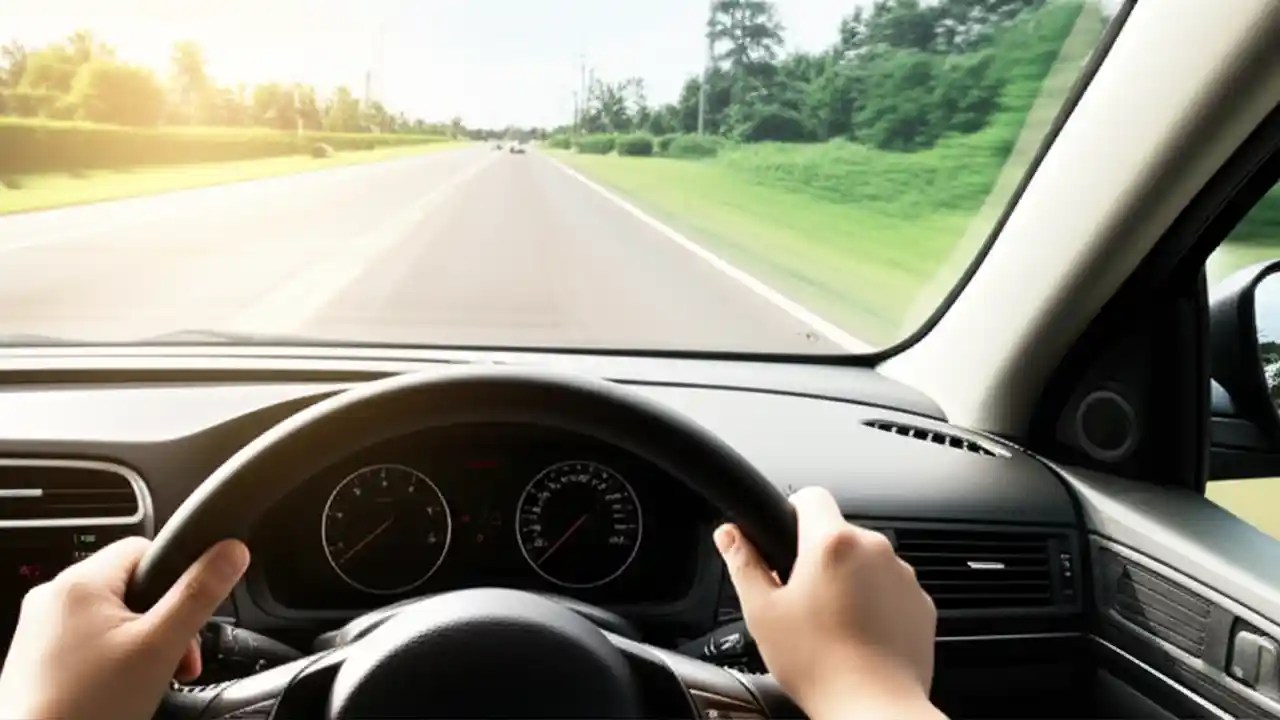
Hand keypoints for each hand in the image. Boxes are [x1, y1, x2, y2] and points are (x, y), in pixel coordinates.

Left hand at [0, 537, 249, 719]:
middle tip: (174, 659)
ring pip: (110, 615)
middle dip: (161, 621)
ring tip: (148, 677)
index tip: (184, 616)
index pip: (144, 548)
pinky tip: (119, 686)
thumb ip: (198, 595)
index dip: (175, 578)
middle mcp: (51, 598)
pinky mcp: (36, 656)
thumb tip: (231, 551)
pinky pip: (86, 639)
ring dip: (140, 641)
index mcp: (79, 583)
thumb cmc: (89, 708)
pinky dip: (111, 656)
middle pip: (130, 586)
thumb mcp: (160, 646)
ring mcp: (39, 628)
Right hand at [714, 487, 943, 719]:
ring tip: (830, 623)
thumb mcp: (763, 612)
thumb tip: (729, 534)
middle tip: (800, 598)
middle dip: (817, 557)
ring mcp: (903, 576)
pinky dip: (875, 603)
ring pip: (865, 561)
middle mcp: (874, 549)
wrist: (873, 707)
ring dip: (848, 580)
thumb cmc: (818, 663)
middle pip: (837, 533)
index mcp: (831, 543)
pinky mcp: (921, 603)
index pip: (810, 496)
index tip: (784, 541)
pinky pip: (890, 589)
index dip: (791, 513)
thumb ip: (743, 563)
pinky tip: (857, 635)